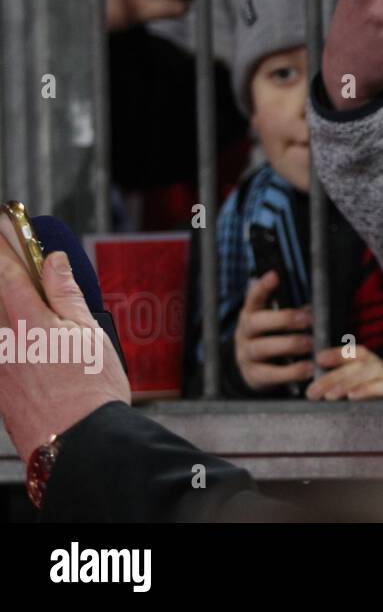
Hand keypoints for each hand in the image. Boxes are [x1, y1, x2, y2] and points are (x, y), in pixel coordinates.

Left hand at [0, 228, 131, 463]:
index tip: (3, 221)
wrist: (79, 443)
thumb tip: (53, 263)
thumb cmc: (91, 390)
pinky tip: (23, 337)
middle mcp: (3, 340)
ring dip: (6, 304)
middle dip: (0, 270)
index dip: (4, 242)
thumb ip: (67, 294)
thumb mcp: (90, 333)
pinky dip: (5, 331)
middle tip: (6, 249)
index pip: (8, 270)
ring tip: (29, 304)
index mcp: (28, 322)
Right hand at [233, 271, 313, 391]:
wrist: (254, 371)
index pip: (253, 299)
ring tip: (310, 344)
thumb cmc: (272, 340)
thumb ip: (293, 315)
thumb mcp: (276, 325)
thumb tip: (316, 307)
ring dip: (288, 344)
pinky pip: (270, 374)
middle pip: (256, 323)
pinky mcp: (254, 376)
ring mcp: (246, 355)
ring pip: (261, 348)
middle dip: (283, 319)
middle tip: (307, 319)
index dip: (262, 287)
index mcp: (251, 315)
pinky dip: (291, 372)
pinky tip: (308, 368)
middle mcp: (244, 334)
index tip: (274, 275)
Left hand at [306, 344, 382, 400]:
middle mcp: (382, 368)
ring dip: (347, 382)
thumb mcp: (359, 395)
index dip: (337, 353)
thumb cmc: (378, 407)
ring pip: (369, 372)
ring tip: (330, 395)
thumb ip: (341, 389)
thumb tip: (315, 390)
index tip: (319, 359)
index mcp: (371, 366)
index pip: (355, 353)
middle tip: (314, 391)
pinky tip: (352, 397)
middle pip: (357, 364)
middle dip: (333, 376)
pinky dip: (367, 390)